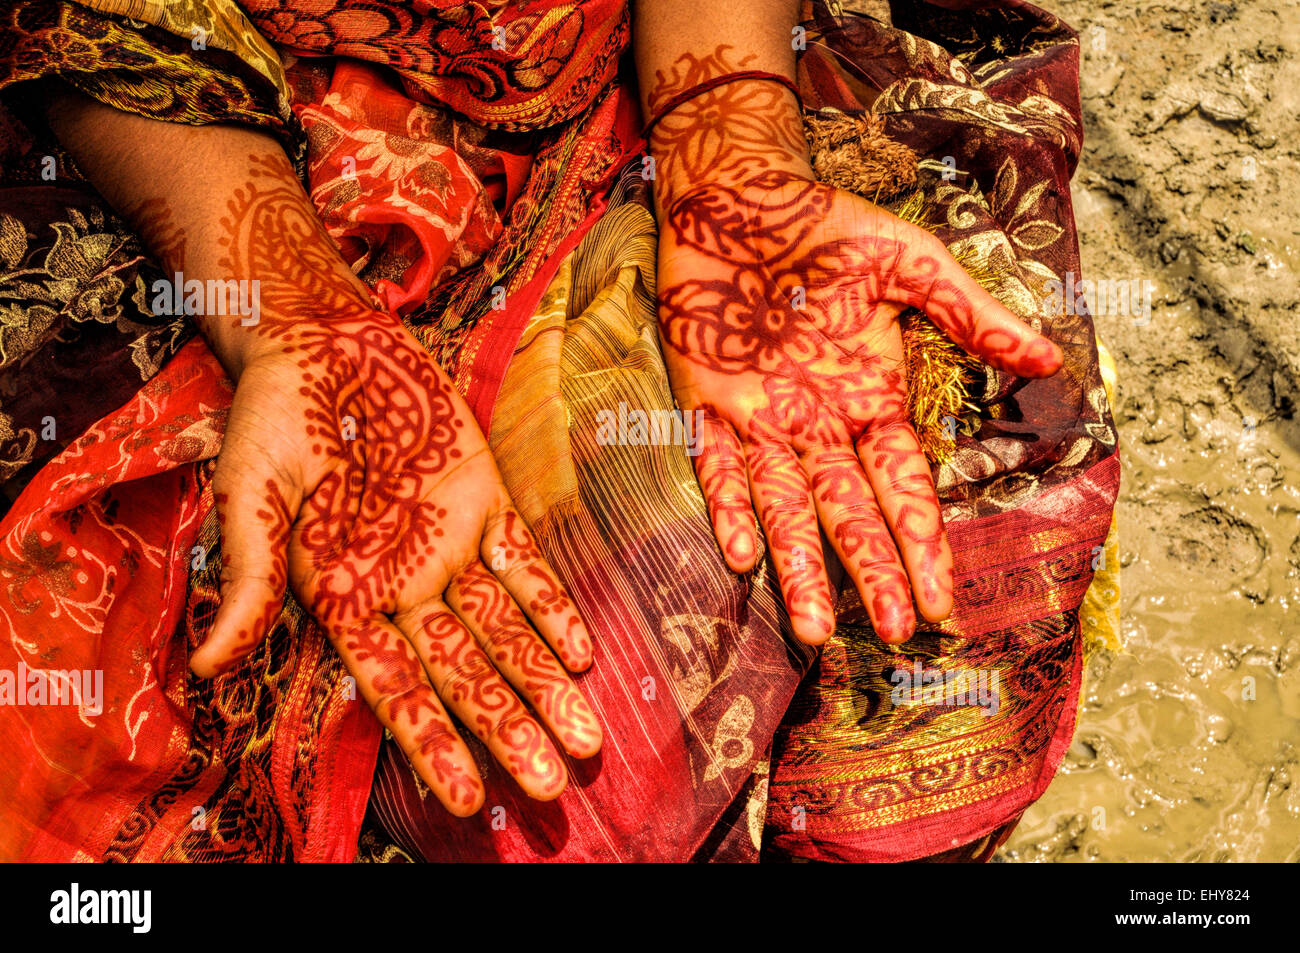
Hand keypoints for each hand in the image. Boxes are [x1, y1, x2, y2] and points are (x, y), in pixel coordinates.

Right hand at [181, 157, 600, 816]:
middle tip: (554, 788)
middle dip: (509, 728)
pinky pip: (525, 564)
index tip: (469, 798)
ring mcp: (450, 547)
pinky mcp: (484, 502)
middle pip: (465, 673)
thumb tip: (206, 663)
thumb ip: (251, 577)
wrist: (325, 342)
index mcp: (345, 599)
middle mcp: (405, 586)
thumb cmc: (274, 420)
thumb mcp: (251, 496)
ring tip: (586, 741)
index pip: (395, 688)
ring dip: (546, 683)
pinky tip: (583, 652)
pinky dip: (553, 604)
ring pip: (506, 631)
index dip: (433, 742)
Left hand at [656, 169, 1061, 644]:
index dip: (923, 545)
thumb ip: (971, 314)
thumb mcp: (910, 264)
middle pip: (850, 513)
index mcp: (873, 400)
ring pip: (785, 509)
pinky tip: (744, 556)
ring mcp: (762, 421)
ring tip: (815, 630)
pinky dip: (729, 508)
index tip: (943, 601)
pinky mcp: (706, 404)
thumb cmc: (827, 225)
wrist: (740, 193)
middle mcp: (820, 426)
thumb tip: (1050, 359)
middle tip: (893, 631)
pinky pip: (718, 467)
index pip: (905, 490)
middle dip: (873, 572)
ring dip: (801, 565)